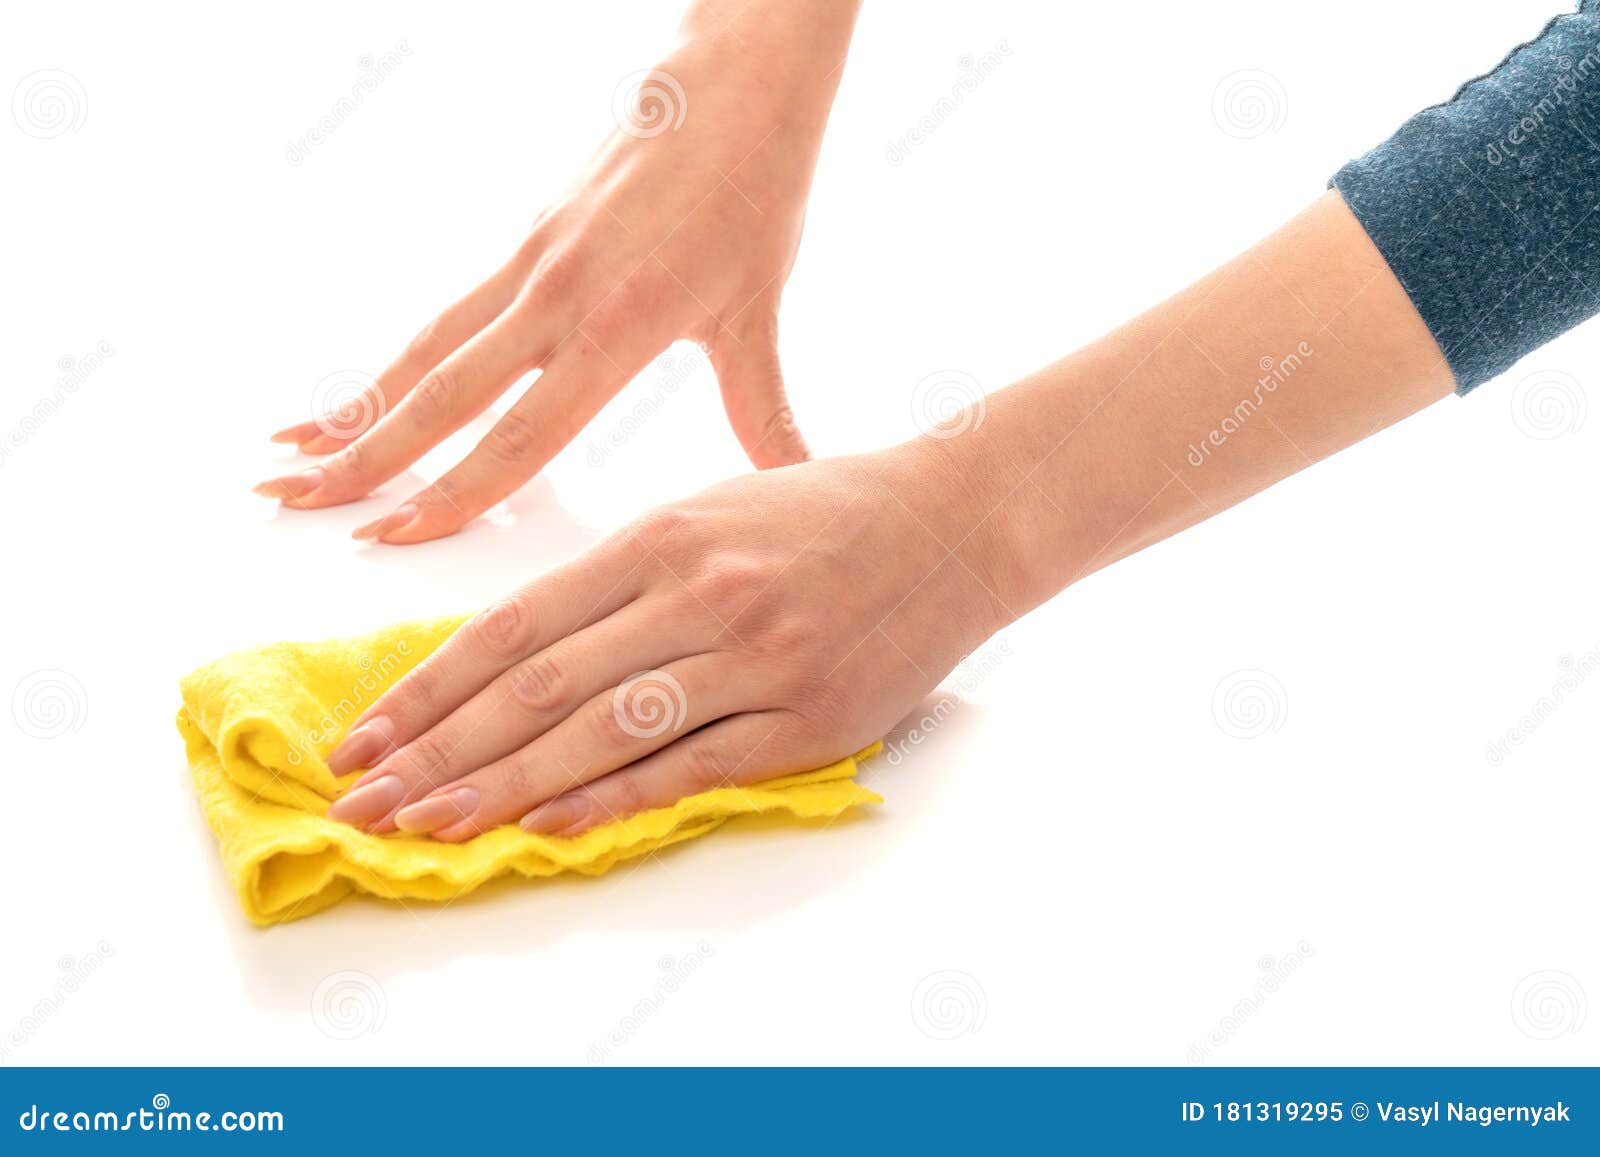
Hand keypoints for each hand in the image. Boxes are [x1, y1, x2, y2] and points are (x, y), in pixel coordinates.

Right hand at [257, 1, 859, 542]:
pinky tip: (361, 393)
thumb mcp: (758, 313)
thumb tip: (797, 480)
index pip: (522, 434)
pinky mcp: (523, 243)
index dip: (455, 492)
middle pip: (440, 394)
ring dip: (354, 406)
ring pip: (422, 351)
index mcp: (617, 326)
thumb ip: (763, 412)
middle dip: (363, 457)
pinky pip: (444, 316)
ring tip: (290, 451)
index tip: (394, 537)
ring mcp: (529, 266)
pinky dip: (392, 360)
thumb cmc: (752, 192)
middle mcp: (555, 296)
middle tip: (287, 499)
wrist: (732, 83)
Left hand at [322, 441, 1014, 837]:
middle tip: (360, 804)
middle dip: (436, 754)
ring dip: (503, 789)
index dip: (427, 690)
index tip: (362, 737)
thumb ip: (619, 581)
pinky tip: (551, 827)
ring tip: (427, 829)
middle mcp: (698, 594)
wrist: (958, 520)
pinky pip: (695, 766)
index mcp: (661, 537)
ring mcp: (758, 658)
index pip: (514, 627)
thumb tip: (514, 657)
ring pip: (604, 734)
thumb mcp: (710, 511)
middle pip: (538, 689)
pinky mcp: (812, 717)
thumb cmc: (824, 513)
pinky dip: (616, 800)